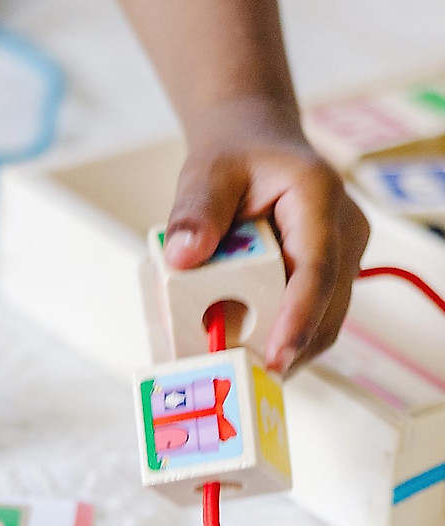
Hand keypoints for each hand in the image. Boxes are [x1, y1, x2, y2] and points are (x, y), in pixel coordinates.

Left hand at [162, 97, 370, 375]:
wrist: (255, 146)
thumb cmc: (233, 158)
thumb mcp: (205, 175)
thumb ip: (195, 213)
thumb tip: (182, 257)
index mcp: (318, 198)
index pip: (316, 268)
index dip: (298, 318)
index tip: (276, 358)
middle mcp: (343, 230)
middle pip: (326, 306)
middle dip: (286, 346)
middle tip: (241, 379)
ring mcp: (341, 255)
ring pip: (322, 320)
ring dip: (281, 348)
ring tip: (236, 371)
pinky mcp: (328, 275)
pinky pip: (310, 317)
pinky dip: (278, 337)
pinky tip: (244, 354)